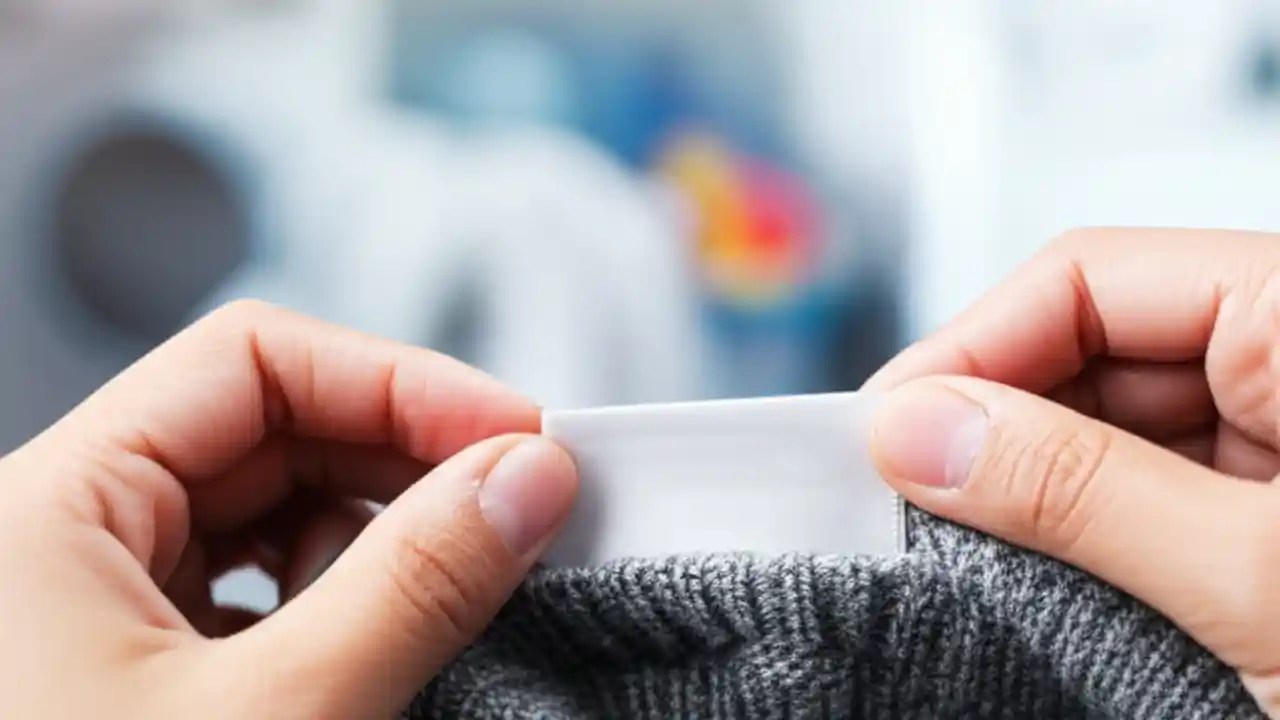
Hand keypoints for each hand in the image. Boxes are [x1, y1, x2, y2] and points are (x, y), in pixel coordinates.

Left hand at [0, 301, 577, 717]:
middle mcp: (63, 539)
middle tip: (524, 508)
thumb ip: (415, 584)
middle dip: (404, 462)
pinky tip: (387, 647)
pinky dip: (338, 604)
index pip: (253, 363)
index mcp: (50, 508)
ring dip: (377, 538)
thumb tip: (530, 476)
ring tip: (460, 588)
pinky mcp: (133, 675)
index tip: (519, 438)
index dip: (398, 383)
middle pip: (267, 429)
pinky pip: (256, 594)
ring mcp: (95, 610)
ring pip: (267, 513)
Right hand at [865, 228, 1279, 713]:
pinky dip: (1076, 531)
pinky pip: (1141, 488)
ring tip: (966, 557)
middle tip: (903, 505)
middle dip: (989, 422)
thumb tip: (916, 431)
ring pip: (1103, 422)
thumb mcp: (1263, 586)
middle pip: (1086, 345)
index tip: (882, 432)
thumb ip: (1079, 493)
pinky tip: (1036, 575)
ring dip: (1026, 484)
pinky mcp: (1271, 509)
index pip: (1088, 277)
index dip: (969, 347)